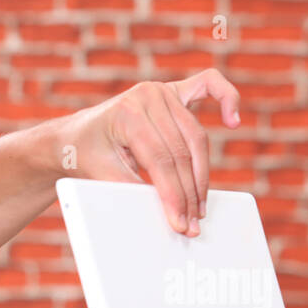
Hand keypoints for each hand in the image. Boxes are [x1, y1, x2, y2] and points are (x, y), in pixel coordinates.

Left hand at [50, 68, 241, 235]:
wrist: (73, 137)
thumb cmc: (85, 154)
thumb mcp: (101, 174)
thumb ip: (131, 188)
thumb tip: (165, 210)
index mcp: (128, 113)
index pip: (160, 160)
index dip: (173, 194)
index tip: (180, 221)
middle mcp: (148, 96)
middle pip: (182, 150)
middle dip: (189, 191)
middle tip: (193, 222)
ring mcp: (162, 90)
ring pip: (196, 135)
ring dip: (203, 173)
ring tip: (201, 204)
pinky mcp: (173, 90)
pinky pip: (209, 85)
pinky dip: (227, 98)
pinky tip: (233, 121)